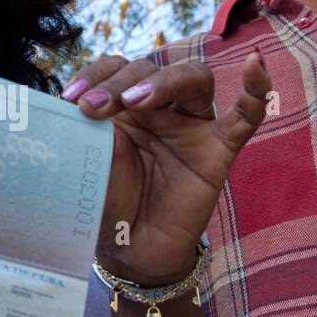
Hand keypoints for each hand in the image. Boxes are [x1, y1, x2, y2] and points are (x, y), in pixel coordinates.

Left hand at [62, 49, 270, 285]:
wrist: (131, 251)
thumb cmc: (108, 202)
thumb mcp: (88, 160)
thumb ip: (84, 129)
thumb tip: (60, 102)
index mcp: (124, 104)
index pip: (116, 67)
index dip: (94, 75)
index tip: (68, 99)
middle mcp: (160, 108)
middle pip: (151, 68)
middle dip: (120, 82)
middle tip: (93, 108)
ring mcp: (191, 126)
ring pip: (193, 79)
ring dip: (165, 82)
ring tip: (135, 100)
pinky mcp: (219, 150)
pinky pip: (246, 116)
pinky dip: (256, 91)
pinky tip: (255, 66)